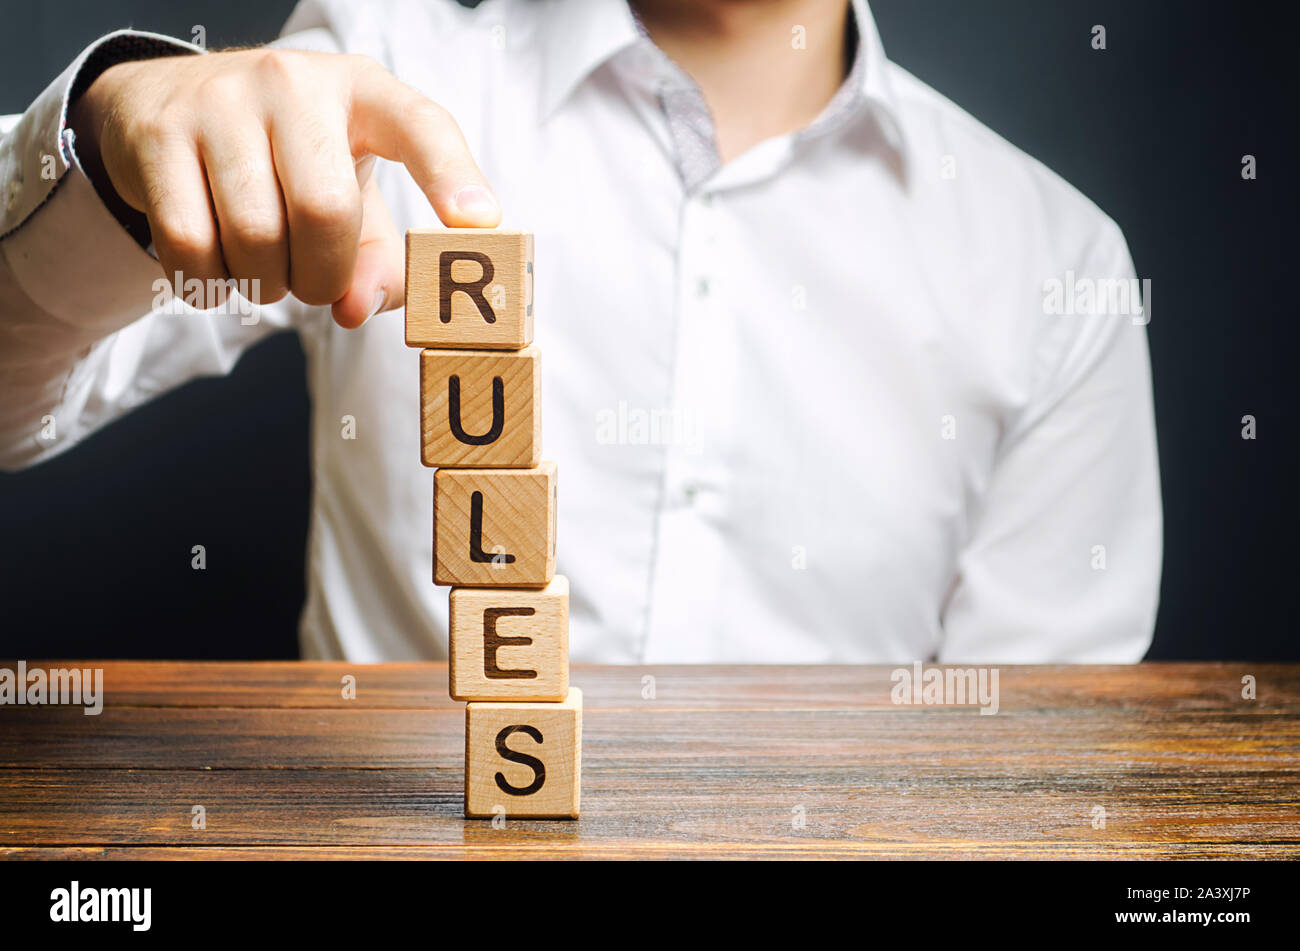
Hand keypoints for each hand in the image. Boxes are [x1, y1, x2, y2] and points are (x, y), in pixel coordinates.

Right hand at [68, 48, 500, 325]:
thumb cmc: (290, 165)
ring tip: (264, 271)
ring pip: (254, 235)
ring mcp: (220, 100)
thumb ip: (379, 261)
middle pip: (324, 210)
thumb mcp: (352, 198)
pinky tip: (217, 271)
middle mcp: (294, 83)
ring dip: (265, 285)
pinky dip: (209, 283)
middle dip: (322, 276)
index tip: (479, 225)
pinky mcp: (159, 133)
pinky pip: (190, 244)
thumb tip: (355, 309)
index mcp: (364, 92)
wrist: (171, 107)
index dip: (452, 177)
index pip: (421, 126)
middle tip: (314, 285)